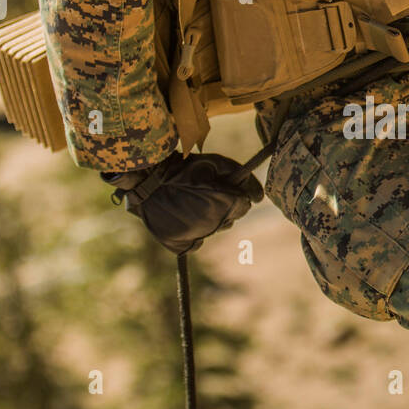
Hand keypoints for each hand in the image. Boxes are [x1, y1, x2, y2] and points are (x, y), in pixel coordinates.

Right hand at [102, 151, 255, 254]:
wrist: (147, 180)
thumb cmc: (183, 167)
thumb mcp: (214, 163)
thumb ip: (241, 177)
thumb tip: (261, 196)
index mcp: (226, 203)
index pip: (244, 205)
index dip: (235, 194)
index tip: (223, 187)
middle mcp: (214, 223)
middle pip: (230, 219)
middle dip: (223, 206)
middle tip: (203, 194)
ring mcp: (197, 236)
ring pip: (214, 229)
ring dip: (209, 219)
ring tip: (190, 203)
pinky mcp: (181, 245)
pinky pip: (195, 241)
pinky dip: (192, 232)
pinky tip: (181, 216)